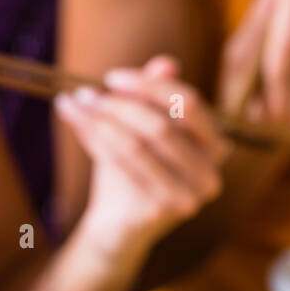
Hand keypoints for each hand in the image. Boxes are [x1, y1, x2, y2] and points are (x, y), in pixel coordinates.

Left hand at [55, 55, 230, 253]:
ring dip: (101, 119)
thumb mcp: (144, 128)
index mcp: (215, 147)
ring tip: (75, 103)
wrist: (116, 226)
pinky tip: (74, 121)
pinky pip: (120, 165)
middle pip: (163, 125)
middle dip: (121, 104)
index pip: (190, 105)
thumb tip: (166, 63)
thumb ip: (156, 96)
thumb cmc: (133, 170)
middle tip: (87, 93)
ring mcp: (188, 197)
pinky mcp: (160, 212)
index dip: (151, 86)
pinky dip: (93, 138)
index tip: (112, 77)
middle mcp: (210, 174)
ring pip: (137, 144)